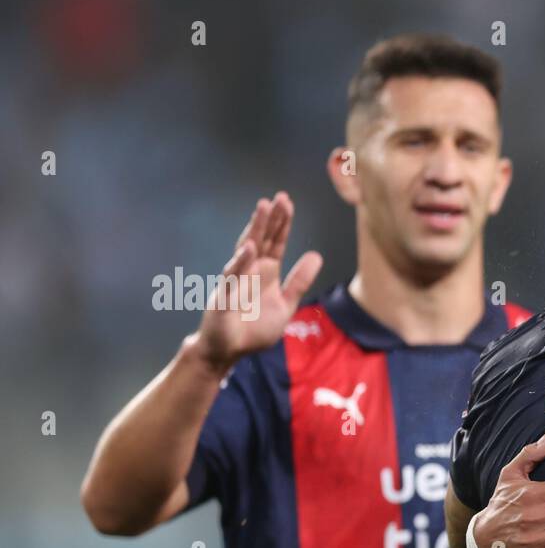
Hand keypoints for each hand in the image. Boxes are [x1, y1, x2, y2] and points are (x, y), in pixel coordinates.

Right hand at [192, 192, 323, 372]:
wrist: (228, 350)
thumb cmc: (254, 328)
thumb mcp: (285, 304)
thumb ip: (299, 281)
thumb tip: (316, 256)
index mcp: (266, 272)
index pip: (276, 243)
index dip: (282, 224)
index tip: (288, 203)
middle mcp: (250, 270)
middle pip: (262, 239)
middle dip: (271, 219)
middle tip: (280, 198)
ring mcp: (236, 280)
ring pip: (246, 249)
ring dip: (254, 229)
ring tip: (263, 208)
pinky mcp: (224, 296)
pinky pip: (232, 277)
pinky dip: (240, 262)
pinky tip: (249, 249)